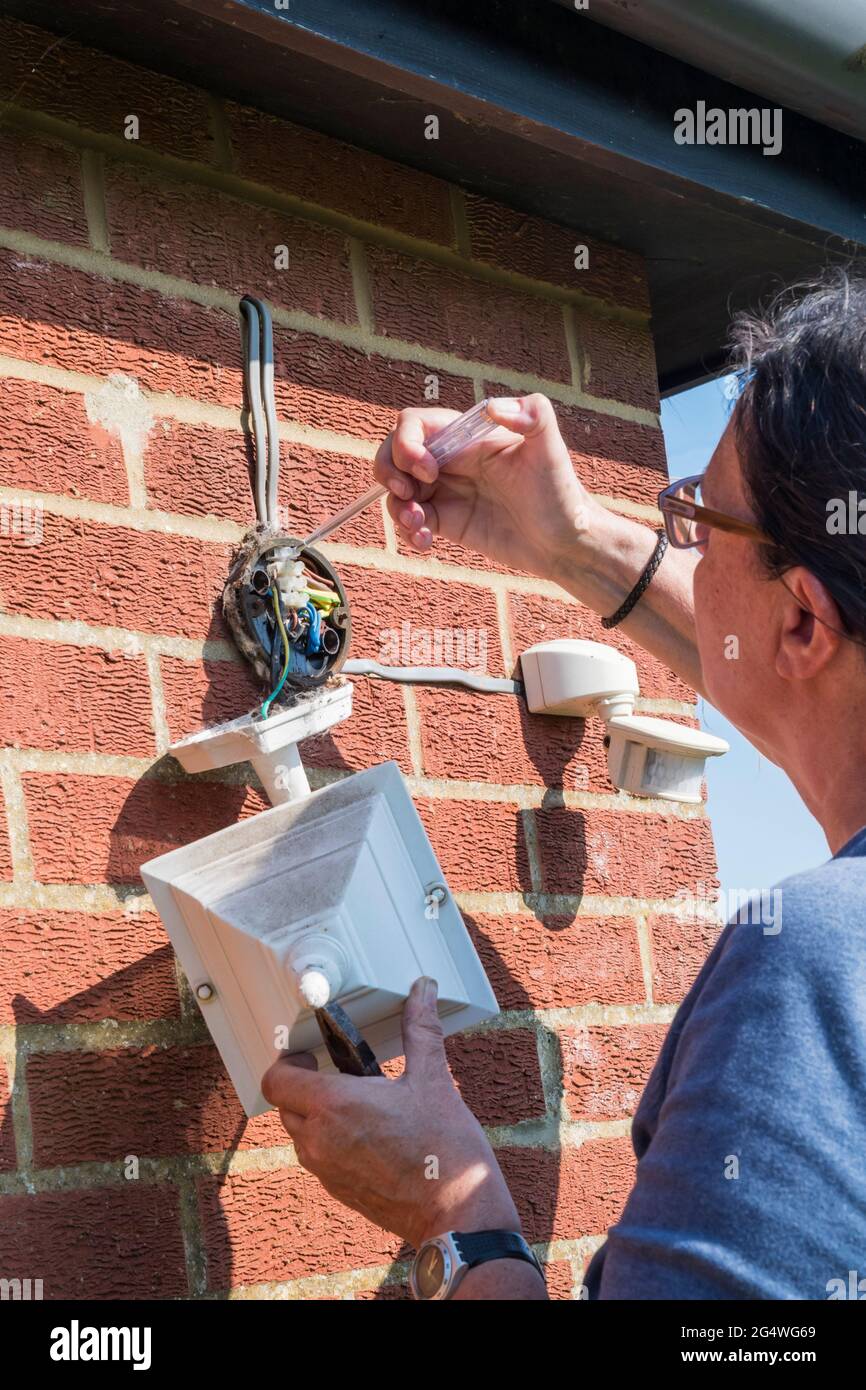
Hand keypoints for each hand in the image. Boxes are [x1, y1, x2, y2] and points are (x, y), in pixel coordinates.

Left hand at [261, 978, 520, 1250]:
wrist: (457, 1214)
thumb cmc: (445, 1147)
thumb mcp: (433, 1079)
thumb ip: (421, 1029)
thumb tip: (424, 987)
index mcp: (333, 1106)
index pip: (276, 1079)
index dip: (287, 1060)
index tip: (311, 1051)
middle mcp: (318, 1140)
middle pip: (286, 1103)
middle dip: (306, 1084)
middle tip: (341, 1071)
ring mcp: (326, 1170)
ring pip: (300, 1131)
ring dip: (318, 1113)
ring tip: (359, 1101)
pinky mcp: (338, 1190)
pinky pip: (318, 1156)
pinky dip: (331, 1138)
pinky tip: (371, 1132)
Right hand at [373, 393, 598, 583]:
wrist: (564, 543)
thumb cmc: (560, 493)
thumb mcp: (551, 450)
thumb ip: (532, 415)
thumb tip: (492, 407)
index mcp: (468, 437)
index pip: (418, 424)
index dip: (408, 443)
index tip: (429, 470)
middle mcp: (452, 460)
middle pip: (395, 453)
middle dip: (388, 470)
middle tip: (408, 494)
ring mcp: (446, 491)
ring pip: (397, 490)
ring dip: (396, 507)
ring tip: (420, 526)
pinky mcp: (446, 522)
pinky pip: (410, 520)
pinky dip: (407, 531)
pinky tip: (425, 543)